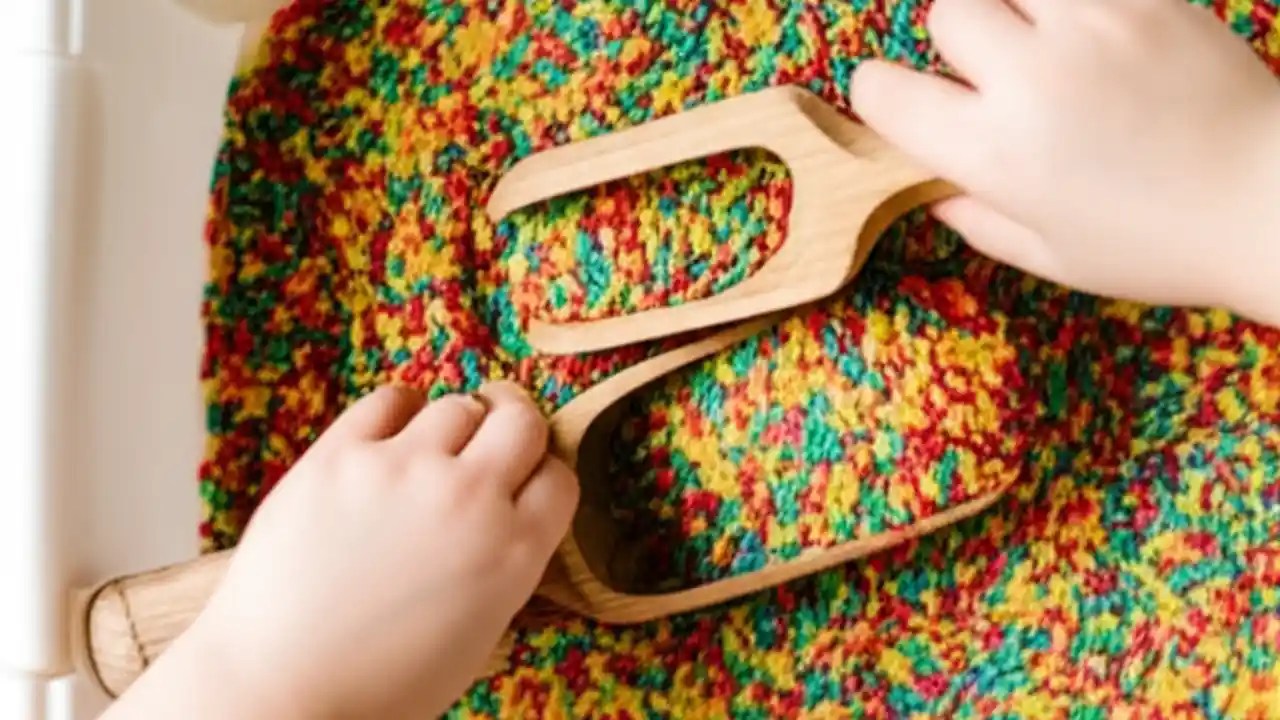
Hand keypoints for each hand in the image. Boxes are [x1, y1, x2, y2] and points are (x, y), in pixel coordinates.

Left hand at [103, 382, 577, 719]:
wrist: (279, 690)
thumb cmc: (378, 684)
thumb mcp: (478, 636)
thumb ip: (504, 567)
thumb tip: (506, 518)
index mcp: (512, 554)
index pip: (560, 478)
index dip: (543, 477)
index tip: (525, 480)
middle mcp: (468, 498)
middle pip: (522, 420)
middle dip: (515, 426)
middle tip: (497, 435)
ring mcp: (402, 469)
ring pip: (457, 406)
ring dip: (453, 426)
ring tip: (430, 451)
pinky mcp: (340, 455)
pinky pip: (388, 399)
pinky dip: (397, 412)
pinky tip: (389, 435)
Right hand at [851, 0, 1279, 323]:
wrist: (1272, 202)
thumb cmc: (1161, 243)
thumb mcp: (1048, 255)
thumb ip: (972, 216)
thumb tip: (930, 182)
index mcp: (994, 153)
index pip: (884, 91)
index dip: (880, 95)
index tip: (901, 103)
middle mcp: (1031, 80)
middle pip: (947, 13)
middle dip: (958, 44)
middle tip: (995, 75)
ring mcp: (1091, 28)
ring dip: (1012, 9)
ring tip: (1043, 43)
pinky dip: (1068, 4)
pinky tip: (1091, 35)